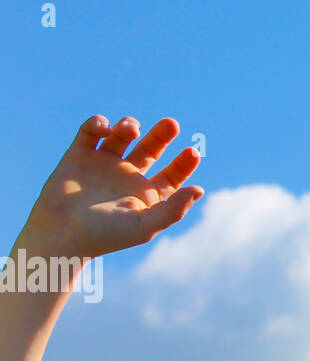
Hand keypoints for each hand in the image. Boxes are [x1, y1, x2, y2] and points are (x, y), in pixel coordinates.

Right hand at [23, 115, 202, 259]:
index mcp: (146, 193)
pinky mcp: (78, 156)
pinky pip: (91, 132)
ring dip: (129, 125)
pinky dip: (98, 124)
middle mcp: (127, 176)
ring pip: (123, 135)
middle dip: (162, 133)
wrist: (58, 237)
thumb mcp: (143, 226)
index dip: (185, 162)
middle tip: (171, 124)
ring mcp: (103, 165)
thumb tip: (200, 190)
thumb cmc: (103, 237)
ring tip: (130, 130)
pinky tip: (105, 128)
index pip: (174, 172)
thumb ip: (173, 210)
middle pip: (152, 147)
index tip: (192, 151)